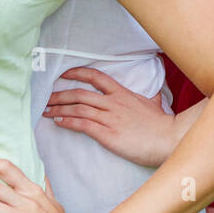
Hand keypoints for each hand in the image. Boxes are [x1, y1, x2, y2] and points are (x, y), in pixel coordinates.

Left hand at [43, 67, 177, 167]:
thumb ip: (150, 97)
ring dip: (59, 110)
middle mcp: (113, 102)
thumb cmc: (161, 124)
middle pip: (79, 94)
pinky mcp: (108, 134)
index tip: (63, 75)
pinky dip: (68, 123)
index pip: (95, 77)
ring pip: (78, 109)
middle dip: (59, 95)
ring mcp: (110, 118)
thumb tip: (155, 93)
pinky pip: (83, 125)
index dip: (77, 73)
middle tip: (46, 98)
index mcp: (122, 93)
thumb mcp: (154, 103)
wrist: (167, 139)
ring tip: (46, 112)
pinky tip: (58, 123)